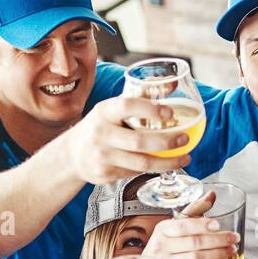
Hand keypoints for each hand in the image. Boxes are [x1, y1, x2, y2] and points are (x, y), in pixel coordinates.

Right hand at [63, 95, 193, 183]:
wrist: (72, 155)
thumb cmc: (100, 127)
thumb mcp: (111, 109)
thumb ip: (139, 97)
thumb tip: (172, 84)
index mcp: (104, 111)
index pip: (127, 106)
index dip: (150, 109)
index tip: (170, 112)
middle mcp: (101, 133)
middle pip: (139, 141)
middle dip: (167, 142)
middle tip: (184, 139)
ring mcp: (102, 156)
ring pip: (142, 162)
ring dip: (168, 162)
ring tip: (184, 157)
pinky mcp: (105, 174)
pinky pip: (135, 172)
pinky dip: (152, 168)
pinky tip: (163, 164)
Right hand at [141, 191, 240, 258]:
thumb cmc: (163, 248)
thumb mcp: (173, 228)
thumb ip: (193, 212)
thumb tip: (211, 195)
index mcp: (163, 229)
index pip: (183, 225)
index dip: (201, 224)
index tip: (217, 224)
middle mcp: (162, 246)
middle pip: (193, 242)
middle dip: (218, 240)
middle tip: (234, 238)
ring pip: (196, 258)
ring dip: (218, 254)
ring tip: (232, 250)